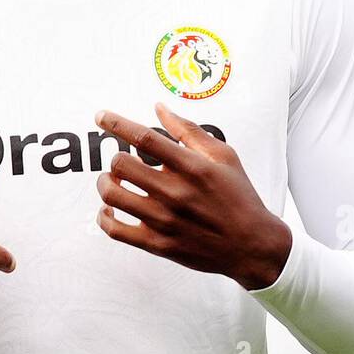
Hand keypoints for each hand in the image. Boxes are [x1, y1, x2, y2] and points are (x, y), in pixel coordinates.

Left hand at [93, 102, 292, 290]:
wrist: (252, 245)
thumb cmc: (239, 196)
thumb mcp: (223, 156)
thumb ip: (188, 131)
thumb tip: (159, 108)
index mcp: (192, 167)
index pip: (145, 138)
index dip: (117, 124)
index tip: (101, 116)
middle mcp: (175, 193)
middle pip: (121, 165)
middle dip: (114, 157)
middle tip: (120, 160)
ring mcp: (164, 220)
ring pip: (112, 195)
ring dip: (105, 183)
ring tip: (113, 181)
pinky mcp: (157, 244)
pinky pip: (115, 230)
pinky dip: (104, 216)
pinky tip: (109, 208)